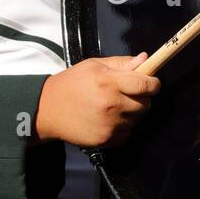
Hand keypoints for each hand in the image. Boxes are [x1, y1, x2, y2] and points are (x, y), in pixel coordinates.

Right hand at [36, 53, 160, 147]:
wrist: (46, 110)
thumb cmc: (72, 83)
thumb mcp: (94, 66)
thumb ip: (122, 63)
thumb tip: (146, 58)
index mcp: (109, 82)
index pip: (146, 84)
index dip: (153, 83)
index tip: (152, 83)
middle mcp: (111, 105)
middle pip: (146, 104)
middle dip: (142, 98)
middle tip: (127, 94)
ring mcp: (109, 124)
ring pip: (137, 119)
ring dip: (131, 113)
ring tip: (113, 106)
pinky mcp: (105, 140)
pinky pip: (127, 134)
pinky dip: (122, 128)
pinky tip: (107, 120)